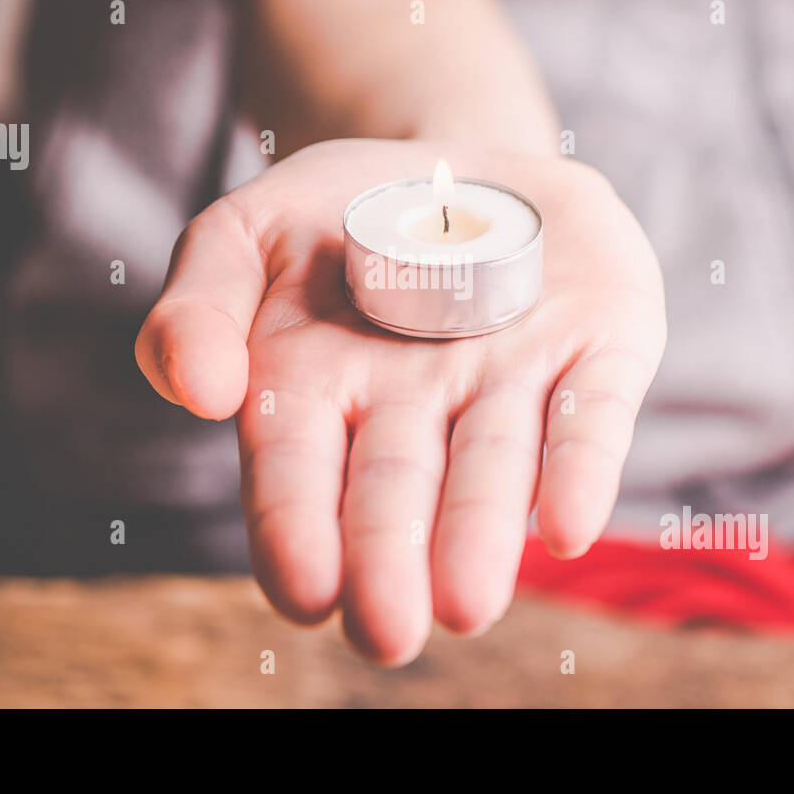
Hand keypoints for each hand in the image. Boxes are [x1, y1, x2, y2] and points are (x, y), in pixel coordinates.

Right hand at [135, 139, 665, 664]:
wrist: (460, 160)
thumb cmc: (339, 215)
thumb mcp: (242, 235)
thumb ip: (196, 308)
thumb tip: (201, 394)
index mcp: (316, 390)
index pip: (296, 471)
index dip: (296, 529)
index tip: (305, 592)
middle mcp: (414, 406)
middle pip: (397, 489)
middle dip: (390, 558)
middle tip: (388, 632)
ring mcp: (507, 379)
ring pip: (492, 464)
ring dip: (479, 529)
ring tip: (466, 602)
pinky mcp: (597, 349)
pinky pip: (589, 413)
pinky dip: (577, 466)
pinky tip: (567, 526)